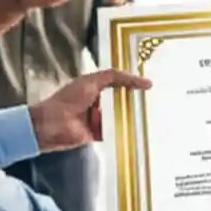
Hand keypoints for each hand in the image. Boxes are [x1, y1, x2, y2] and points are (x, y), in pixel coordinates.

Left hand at [30, 69, 151, 151]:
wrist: (53, 125)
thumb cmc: (70, 99)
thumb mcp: (92, 82)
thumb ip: (115, 77)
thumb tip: (144, 81)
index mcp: (96, 86)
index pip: (119, 82)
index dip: (133, 82)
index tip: (151, 84)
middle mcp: (100, 101)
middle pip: (122, 99)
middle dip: (137, 99)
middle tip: (158, 99)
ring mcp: (100, 118)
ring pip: (122, 115)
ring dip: (134, 115)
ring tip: (155, 113)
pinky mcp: (100, 133)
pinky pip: (117, 131)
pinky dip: (127, 130)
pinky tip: (142, 128)